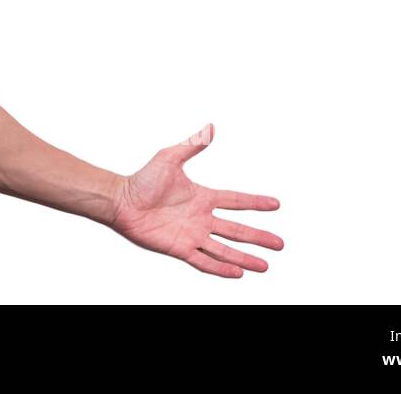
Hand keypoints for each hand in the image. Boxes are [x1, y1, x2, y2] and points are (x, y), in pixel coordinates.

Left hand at [109, 123, 283, 277]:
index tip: (276, 204)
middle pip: (237, 229)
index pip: (235, 201)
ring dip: (244, 257)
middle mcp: (201, 218)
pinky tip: (237, 274)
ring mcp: (192, 235)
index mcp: (202, 197)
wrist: (121, 201)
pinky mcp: (179, 248)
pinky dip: (220, 268)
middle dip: (258, 237)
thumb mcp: (169, 158)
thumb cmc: (141, 180)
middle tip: (280, 244)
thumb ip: (191, 145)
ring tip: (265, 266)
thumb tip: (210, 127)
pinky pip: (203, 261)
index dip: (255, 203)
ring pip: (224, 249)